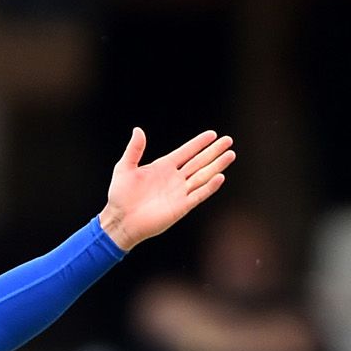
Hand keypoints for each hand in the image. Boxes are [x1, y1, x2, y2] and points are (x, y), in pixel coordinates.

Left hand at [98, 127, 234, 250]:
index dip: (198, 143)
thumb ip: (134, 150)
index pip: (186, 152)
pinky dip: (209, 187)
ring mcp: (178, 193)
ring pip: (202, 176)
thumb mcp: (124, 168)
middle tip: (228, 141)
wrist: (119, 220)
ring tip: (230, 155)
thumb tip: (138, 130)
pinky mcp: (180, 207)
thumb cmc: (119, 196)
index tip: (212, 134)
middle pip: (199, 162)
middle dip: (213, 151)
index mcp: (163, 167)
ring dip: (216, 166)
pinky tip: (219, 177)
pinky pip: (198, 195)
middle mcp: (174, 179)